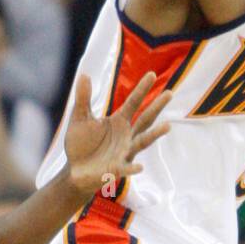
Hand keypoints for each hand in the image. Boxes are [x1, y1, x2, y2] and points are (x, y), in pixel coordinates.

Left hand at [64, 69, 171, 199]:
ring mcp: (124, 152)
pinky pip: (126, 168)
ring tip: (168, 126)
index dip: (141, 89)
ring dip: (154, 134)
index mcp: (119, 121)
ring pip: (142, 142)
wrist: (75, 169)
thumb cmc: (81, 144)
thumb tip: (84, 74)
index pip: (133, 103)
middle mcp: (127, 135)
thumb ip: (83, 99)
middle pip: (145, 119)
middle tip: (169, 93)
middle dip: (156, 107)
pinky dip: (132, 168)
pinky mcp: (116, 169)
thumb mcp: (80, 118)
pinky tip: (140, 167)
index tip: (152, 74)